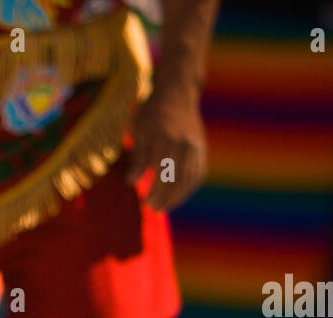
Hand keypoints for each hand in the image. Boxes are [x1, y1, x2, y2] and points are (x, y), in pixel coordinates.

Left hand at [126, 83, 206, 212]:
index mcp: (167, 140)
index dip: (156, 192)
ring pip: (190, 179)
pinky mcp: (201, 149)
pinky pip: (198, 173)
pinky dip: (189, 188)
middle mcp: (184, 144)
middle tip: (154, 210)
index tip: (146, 204)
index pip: (163, 174)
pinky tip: (179, 196)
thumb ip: (138, 157)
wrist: (177, 93)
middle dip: (166, 198)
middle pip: (178, 180)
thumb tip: (131, 181)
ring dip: (178, 197)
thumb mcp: (140, 131)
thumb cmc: (153, 112)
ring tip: (165, 207)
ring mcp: (196, 147)